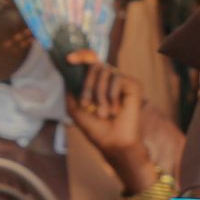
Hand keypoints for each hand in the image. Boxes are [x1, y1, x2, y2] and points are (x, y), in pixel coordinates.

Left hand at [64, 53, 156, 191]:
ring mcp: (122, 81)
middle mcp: (110, 79)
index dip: (80, 56)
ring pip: (105, 71)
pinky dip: (112, 95)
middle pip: (94, 65)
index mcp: (97, 83)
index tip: (68, 59)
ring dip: (99, 94)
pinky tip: (116, 110)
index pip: (90, 61)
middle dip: (87, 85)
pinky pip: (117, 78)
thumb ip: (69, 90)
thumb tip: (66, 73)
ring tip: (104, 113)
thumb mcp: (75, 110)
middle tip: (87, 104)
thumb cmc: (97, 130)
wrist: (114, 143)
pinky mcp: (133, 85)